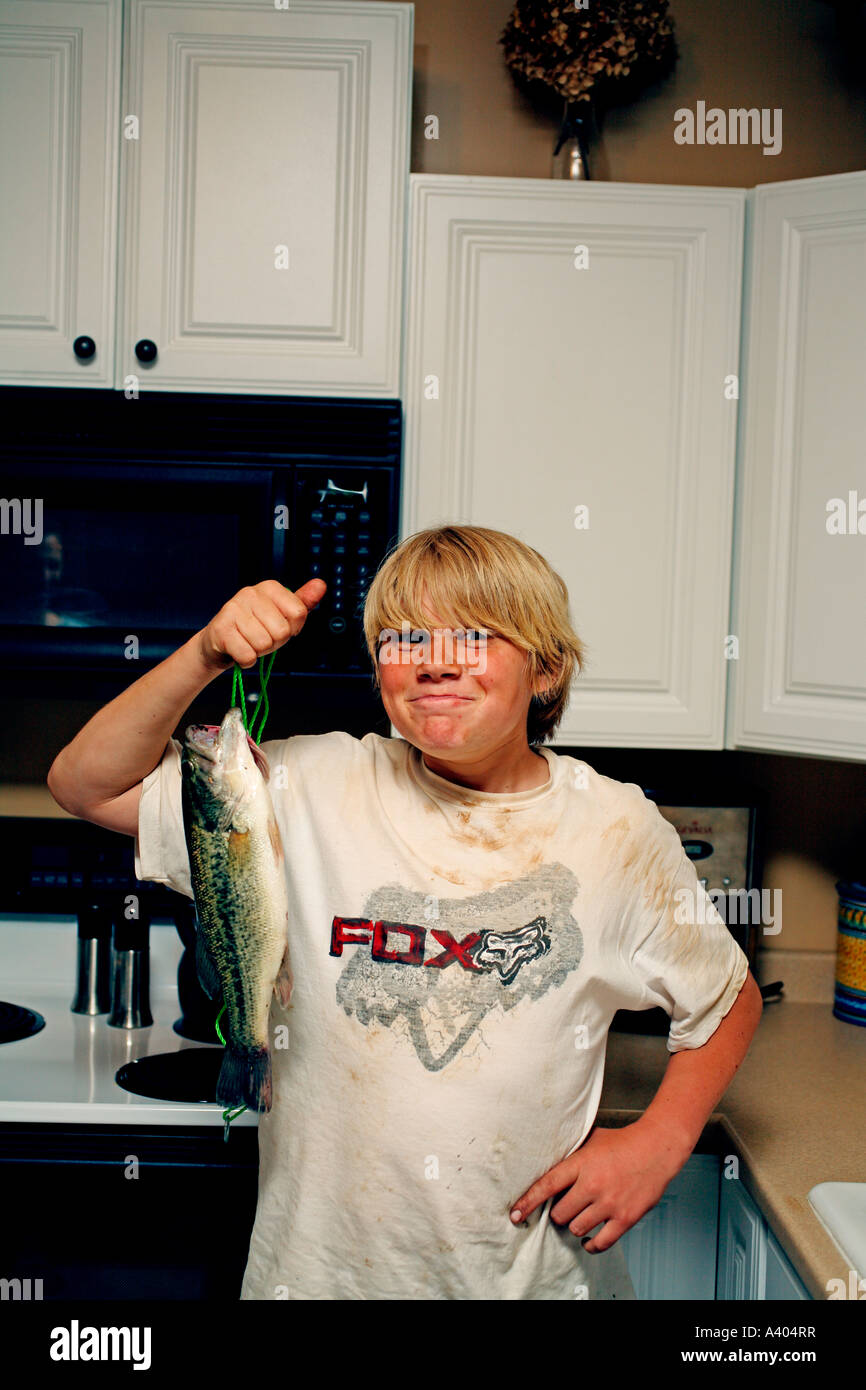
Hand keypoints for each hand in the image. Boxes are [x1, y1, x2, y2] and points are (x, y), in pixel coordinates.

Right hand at [197, 577, 326, 672]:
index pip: (299, 613)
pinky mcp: (221, 628)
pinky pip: (248, 655)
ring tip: (248, 641)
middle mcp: (250, 593)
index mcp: (270, 587)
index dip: (293, 629)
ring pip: (265, 644)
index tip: (279, 627)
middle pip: (282, 631)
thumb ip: (303, 602)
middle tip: (261, 637)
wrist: (220, 642)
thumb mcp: (282, 615)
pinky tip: (239, 650)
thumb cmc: (255, 628)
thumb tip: (321, 584)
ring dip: (259, 651)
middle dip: (275, 642)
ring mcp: (233, 609)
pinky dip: (246, 660)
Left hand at [509, 1120, 687, 1252]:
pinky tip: (589, 1240)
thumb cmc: (623, 1143)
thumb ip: (571, 1154)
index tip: (516, 1214)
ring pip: (577, 1228)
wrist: (657, 1148)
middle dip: (558, 1213)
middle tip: (564, 1208)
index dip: (528, 1201)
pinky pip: (601, 1242)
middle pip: (560, 1213)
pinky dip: (591, 1244)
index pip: (547, 1185)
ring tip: (580, 1217)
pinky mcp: (625, 1218)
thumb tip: (547, 1161)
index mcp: (581, 1163)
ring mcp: (610, 1203)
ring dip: (575, 1225)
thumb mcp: (591, 1140)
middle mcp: (593, 1184)